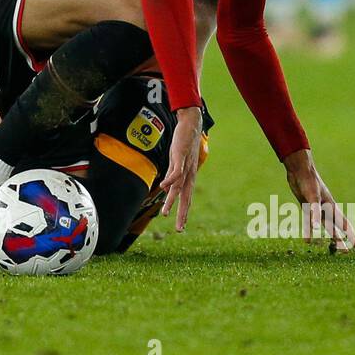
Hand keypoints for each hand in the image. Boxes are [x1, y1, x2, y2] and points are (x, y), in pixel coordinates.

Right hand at [159, 106, 202, 231]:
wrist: (191, 125)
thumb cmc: (184, 144)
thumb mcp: (178, 163)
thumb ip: (172, 176)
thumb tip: (166, 190)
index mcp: (189, 177)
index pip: (187, 198)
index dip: (184, 212)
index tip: (181, 226)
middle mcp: (189, 174)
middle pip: (186, 198)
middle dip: (182, 214)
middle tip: (180, 229)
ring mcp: (186, 166)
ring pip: (179, 187)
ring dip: (171, 201)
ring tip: (164, 213)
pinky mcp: (181, 156)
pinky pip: (176, 171)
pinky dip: (170, 180)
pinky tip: (163, 187)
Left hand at [283, 149, 354, 252]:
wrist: (300, 170)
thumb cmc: (309, 182)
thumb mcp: (312, 198)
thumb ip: (314, 213)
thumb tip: (316, 227)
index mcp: (332, 208)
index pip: (345, 227)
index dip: (353, 239)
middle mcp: (327, 209)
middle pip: (339, 228)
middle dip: (346, 240)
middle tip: (350, 252)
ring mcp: (318, 208)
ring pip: (327, 226)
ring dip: (332, 235)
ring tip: (337, 246)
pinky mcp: (307, 206)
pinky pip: (310, 221)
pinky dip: (310, 230)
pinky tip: (307, 240)